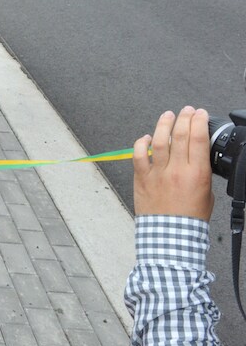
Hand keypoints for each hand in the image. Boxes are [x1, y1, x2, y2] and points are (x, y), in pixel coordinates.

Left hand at [133, 106, 212, 220]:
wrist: (171, 235)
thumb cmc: (190, 217)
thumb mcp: (207, 193)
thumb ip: (201, 172)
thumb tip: (197, 157)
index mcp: (198, 174)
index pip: (199, 139)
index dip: (199, 121)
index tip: (200, 113)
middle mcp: (177, 170)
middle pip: (180, 135)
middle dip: (184, 118)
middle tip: (187, 110)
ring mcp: (158, 173)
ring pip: (160, 141)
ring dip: (164, 124)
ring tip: (168, 115)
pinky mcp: (142, 179)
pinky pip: (138, 155)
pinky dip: (142, 143)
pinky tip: (147, 137)